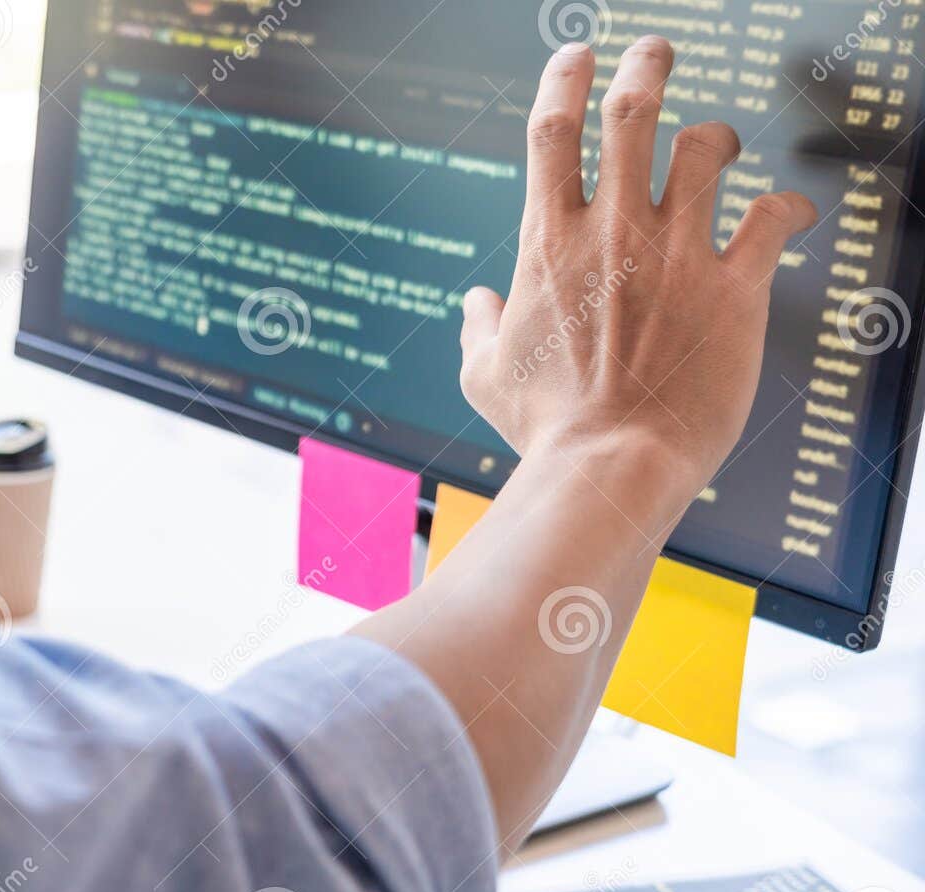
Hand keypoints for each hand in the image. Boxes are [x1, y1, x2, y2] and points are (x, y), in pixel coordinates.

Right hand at [457, 37, 816, 502]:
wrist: (611, 466)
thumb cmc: (543, 428)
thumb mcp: (484, 376)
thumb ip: (479, 327)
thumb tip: (476, 304)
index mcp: (548, 243)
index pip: (552, 130)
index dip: (564, 78)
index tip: (576, 57)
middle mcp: (613, 232)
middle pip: (632, 114)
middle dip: (646, 67)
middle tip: (656, 52)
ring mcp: (677, 255)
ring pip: (706, 151)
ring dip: (714, 137)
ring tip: (715, 144)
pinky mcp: (735, 289)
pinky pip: (774, 219)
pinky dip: (786, 207)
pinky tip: (789, 214)